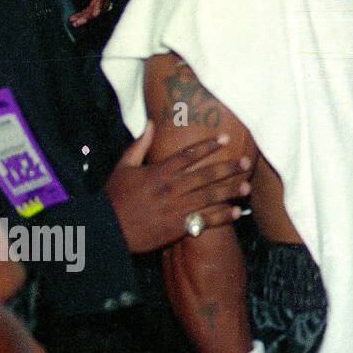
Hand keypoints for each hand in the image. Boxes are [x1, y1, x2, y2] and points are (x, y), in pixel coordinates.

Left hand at [54, 0, 110, 27]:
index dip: (100, 3)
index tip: (94, 13)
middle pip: (103, 0)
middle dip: (92, 13)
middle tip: (79, 21)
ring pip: (99, 5)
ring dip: (88, 15)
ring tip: (75, 21)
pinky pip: (93, 5)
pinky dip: (86, 12)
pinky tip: (77, 17)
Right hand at [106, 121, 252, 253]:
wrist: (106, 230)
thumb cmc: (114, 198)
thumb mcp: (123, 168)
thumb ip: (138, 145)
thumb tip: (151, 122)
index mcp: (158, 172)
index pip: (188, 155)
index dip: (208, 145)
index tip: (225, 139)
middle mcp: (170, 189)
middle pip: (205, 175)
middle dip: (228, 168)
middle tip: (246, 162)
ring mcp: (175, 208)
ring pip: (208, 197)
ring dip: (229, 192)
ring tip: (246, 187)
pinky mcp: (176, 227)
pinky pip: (203, 222)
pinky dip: (221, 217)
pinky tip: (236, 213)